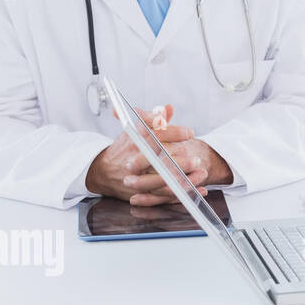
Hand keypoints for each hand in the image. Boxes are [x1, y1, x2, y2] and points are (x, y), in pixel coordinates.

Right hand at [86, 106, 222, 204]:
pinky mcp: (141, 194)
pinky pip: (163, 196)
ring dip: (182, 181)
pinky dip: (182, 194)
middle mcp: (134, 162)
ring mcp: (136, 180)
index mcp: (134, 143)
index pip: (154, 136)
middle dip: (178, 161)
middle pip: (157, 162)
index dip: (173, 133)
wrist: (103, 171)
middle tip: (196, 159)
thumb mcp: (134, 131)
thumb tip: (167, 108)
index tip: (190, 132)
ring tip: (201, 174)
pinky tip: (197, 189)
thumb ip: (153, 121)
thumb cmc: (124, 148)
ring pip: (161, 182)